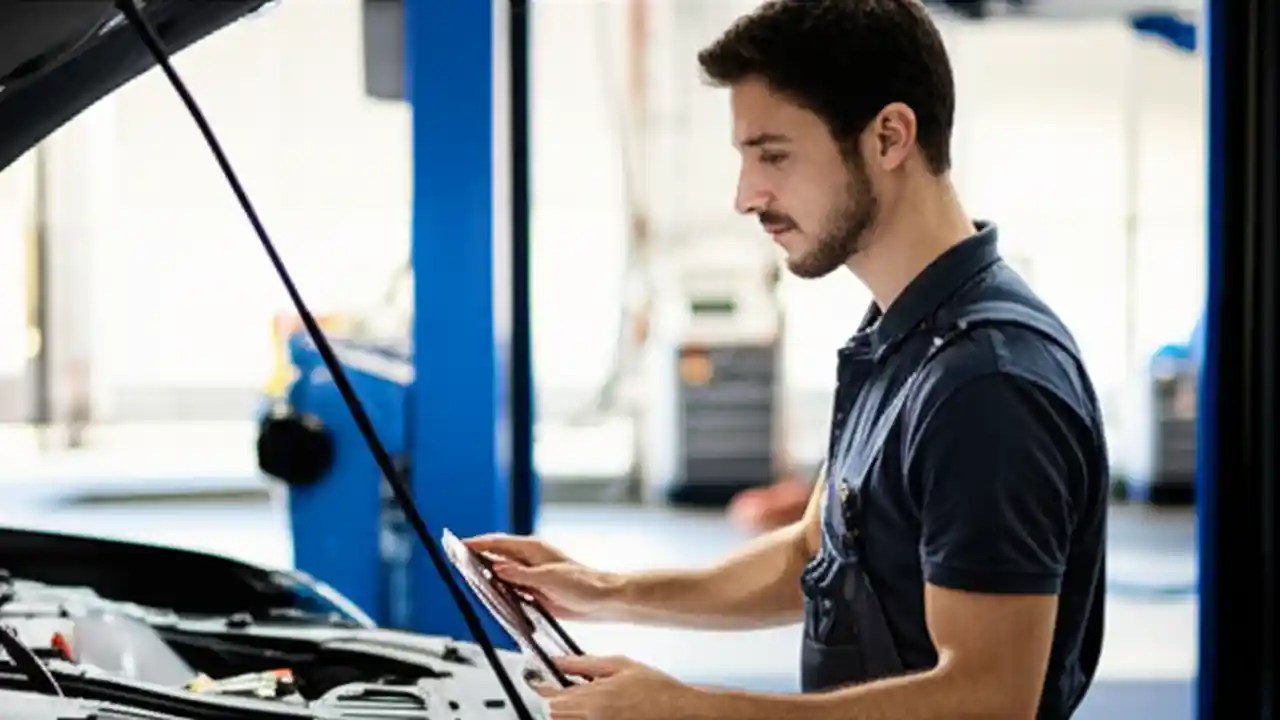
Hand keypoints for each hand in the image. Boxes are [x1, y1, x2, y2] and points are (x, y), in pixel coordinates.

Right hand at [463, 534, 622, 620]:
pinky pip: (510, 588)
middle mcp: (530, 560)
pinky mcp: (535, 591)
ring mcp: (532, 575)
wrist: (602, 600)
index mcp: (533, 549)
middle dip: (476, 557)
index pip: (498, 543)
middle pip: (496, 556)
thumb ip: (521, 574)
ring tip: (465, 577)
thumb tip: (496, 568)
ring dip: (486, 575)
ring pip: (502, 572)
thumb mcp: (549, 578)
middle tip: (455, 559)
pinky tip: (489, 595)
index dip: (477, 543)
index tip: (458, 544)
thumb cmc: (583, 584)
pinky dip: (498, 590)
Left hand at [532, 656, 697, 719]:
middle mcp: (591, 717)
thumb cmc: (657, 690)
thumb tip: (559, 659)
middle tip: (551, 692)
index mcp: (593, 696)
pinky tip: (585, 710)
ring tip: (568, 702)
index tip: (533, 682)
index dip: (537, 689)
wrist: (680, 712)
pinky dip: (575, 717)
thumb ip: (586, 662)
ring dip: (560, 711)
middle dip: (547, 703)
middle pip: (551, 714)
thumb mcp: (621, 665)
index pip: (550, 696)